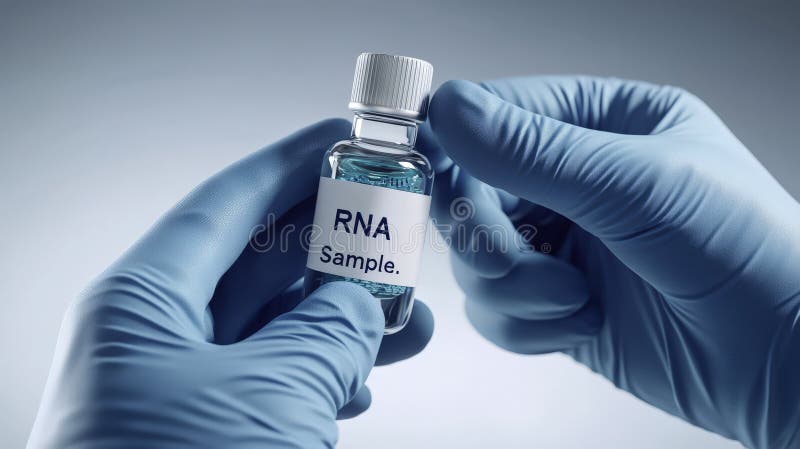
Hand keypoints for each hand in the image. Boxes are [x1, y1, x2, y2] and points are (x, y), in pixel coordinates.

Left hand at [27, 119, 433, 448]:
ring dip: (344, 316)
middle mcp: (156, 337)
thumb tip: (360, 303)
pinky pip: (277, 380)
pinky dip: (327, 372)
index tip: (345, 139)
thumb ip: (328, 334)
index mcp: (142, 303)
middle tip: (393, 220)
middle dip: (331, 241)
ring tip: (410, 307)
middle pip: (258, 261)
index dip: (292, 164)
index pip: (228, 203)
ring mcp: (183, 389)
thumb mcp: (269, 396)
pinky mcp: (212, 433)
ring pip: (277, 327)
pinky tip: (369, 371)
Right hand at [421, 77, 799, 447]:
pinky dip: (525, 326)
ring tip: (575, 300)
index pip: (496, 116)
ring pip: (475, 258)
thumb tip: (447, 109)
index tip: (426, 174)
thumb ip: (534, 151)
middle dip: (483, 235)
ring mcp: (562, 244)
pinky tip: (582, 325)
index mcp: (600, 122)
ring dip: (513, 288)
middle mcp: (573, 180)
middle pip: (470, 192)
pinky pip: (495, 309)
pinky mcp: (555, 304)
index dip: (455, 145)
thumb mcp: (640, 186)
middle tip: (510, 262)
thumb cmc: (747, 252)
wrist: (786, 363)